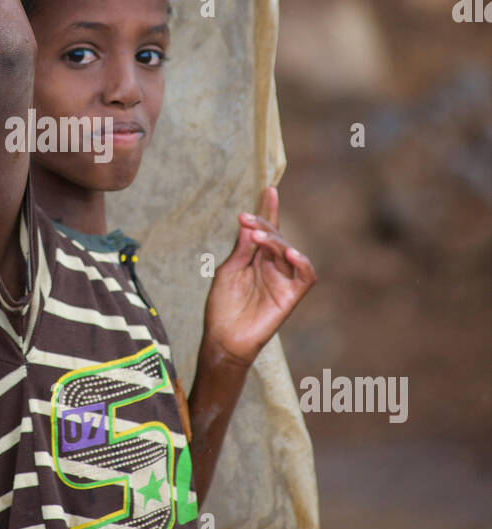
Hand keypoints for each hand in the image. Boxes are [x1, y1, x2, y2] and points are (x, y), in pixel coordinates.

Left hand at [202, 185, 316, 367]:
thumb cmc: (222, 307)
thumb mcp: (228, 272)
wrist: (223, 339)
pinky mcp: (291, 296)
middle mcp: (271, 265)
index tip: (268, 189)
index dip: (268, 210)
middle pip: (276, 237)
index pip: (266, 229)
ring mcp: (283, 279)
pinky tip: (289, 253)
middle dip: (263, 224)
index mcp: (255, 257)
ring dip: (275, 240)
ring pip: (288, 251)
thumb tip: (249, 223)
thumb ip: (241, 249)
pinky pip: (306, 276)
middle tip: (246, 220)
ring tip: (257, 236)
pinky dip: (302, 263)